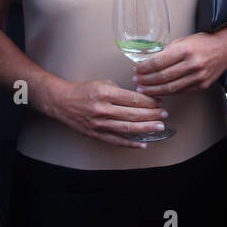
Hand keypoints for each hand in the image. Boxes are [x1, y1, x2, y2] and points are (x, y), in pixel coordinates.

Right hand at [42, 79, 166, 148]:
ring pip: (127, 128)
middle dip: (152, 115)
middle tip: (164, 115)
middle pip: (133, 114)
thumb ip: (121, 91)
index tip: (159, 102)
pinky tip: (143, 143)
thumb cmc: (83, 91)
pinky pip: (116, 141)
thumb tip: (140, 98)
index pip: (133, 99)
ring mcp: (99, 124)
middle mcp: (103, 109)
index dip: (149, 102)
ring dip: (146, 128)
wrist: (62, 102)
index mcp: (105, 93)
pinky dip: (131, 143)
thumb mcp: (102, 83)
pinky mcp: (96, 134)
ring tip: (159, 127)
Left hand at [133, 30, 226, 96]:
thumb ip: (168, 51)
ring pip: (170, 88)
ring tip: (143, 89)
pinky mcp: (201, 85)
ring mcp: (198, 76)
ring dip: (154, 90)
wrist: (226, 49)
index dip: (145, 68)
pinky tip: (158, 92)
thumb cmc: (204, 42)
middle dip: (146, 80)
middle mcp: (192, 64)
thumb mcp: (184, 40)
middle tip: (137, 81)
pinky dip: (167, 93)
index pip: (159, 62)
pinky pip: (180, 91)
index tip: (137, 70)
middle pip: (162, 76)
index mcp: (185, 50)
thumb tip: (150, 61)